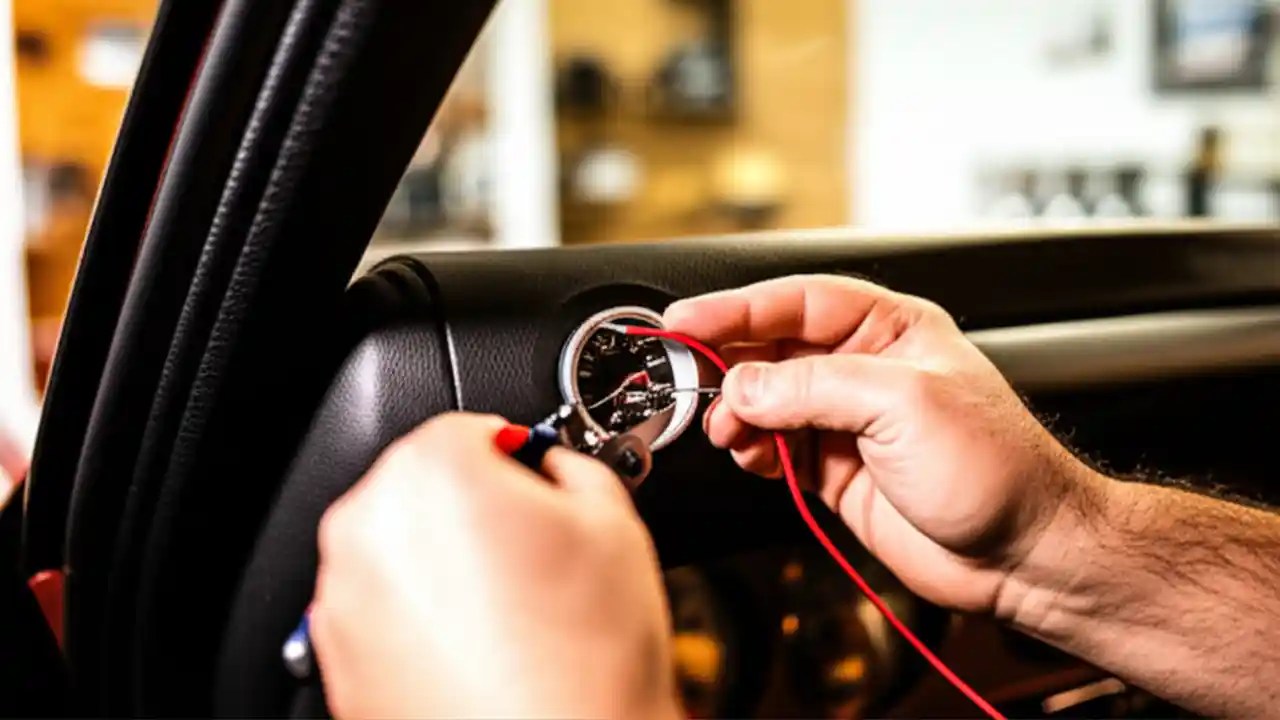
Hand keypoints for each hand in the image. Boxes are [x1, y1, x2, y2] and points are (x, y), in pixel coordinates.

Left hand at [310, 413, 680, 719]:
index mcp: (429, 473)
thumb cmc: (586, 660)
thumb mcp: (613, 522)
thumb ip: (572, 461)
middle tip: (534, 555)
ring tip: (513, 612)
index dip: (517, 454)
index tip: (536, 483)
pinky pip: (384, 610)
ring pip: (403, 549)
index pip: (472, 428)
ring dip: (447, 563)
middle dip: (477, 508)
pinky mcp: (337, 659)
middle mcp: (367, 528)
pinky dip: (423, 617)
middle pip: (428, 486)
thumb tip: (551, 463)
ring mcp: (341, 598)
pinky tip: (482, 646)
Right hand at [664, 275, 1104, 613]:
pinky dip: (751, 449)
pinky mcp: (835, 468)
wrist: (1023, 555)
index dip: (738, 308)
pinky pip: (773, 447)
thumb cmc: (998, 469)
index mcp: (890, 329)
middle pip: (772, 349)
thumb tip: (744, 385)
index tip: (687, 320)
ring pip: (765, 400)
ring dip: (737, 413)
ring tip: (729, 429)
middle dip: (729, 363)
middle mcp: (864, 369)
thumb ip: (813, 388)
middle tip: (692, 378)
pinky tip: (750, 454)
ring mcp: (847, 420)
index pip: (798, 301)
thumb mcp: (903, 404)